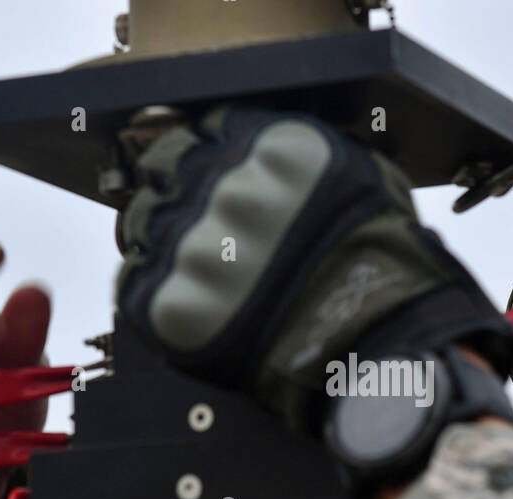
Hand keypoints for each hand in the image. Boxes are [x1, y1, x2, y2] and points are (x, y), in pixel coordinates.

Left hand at [114, 105, 512, 433]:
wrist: (375, 359)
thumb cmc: (378, 274)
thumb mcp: (363, 180)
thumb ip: (301, 161)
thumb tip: (266, 157)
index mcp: (276, 150)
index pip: (211, 126)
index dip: (212, 153)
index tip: (218, 173)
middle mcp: (229, 191)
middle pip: (165, 167)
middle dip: (179, 190)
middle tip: (206, 227)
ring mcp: (194, 249)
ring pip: (141, 223)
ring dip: (163, 241)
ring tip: (204, 273)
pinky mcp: (167, 305)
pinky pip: (135, 282)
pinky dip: (157, 290)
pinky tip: (193, 302)